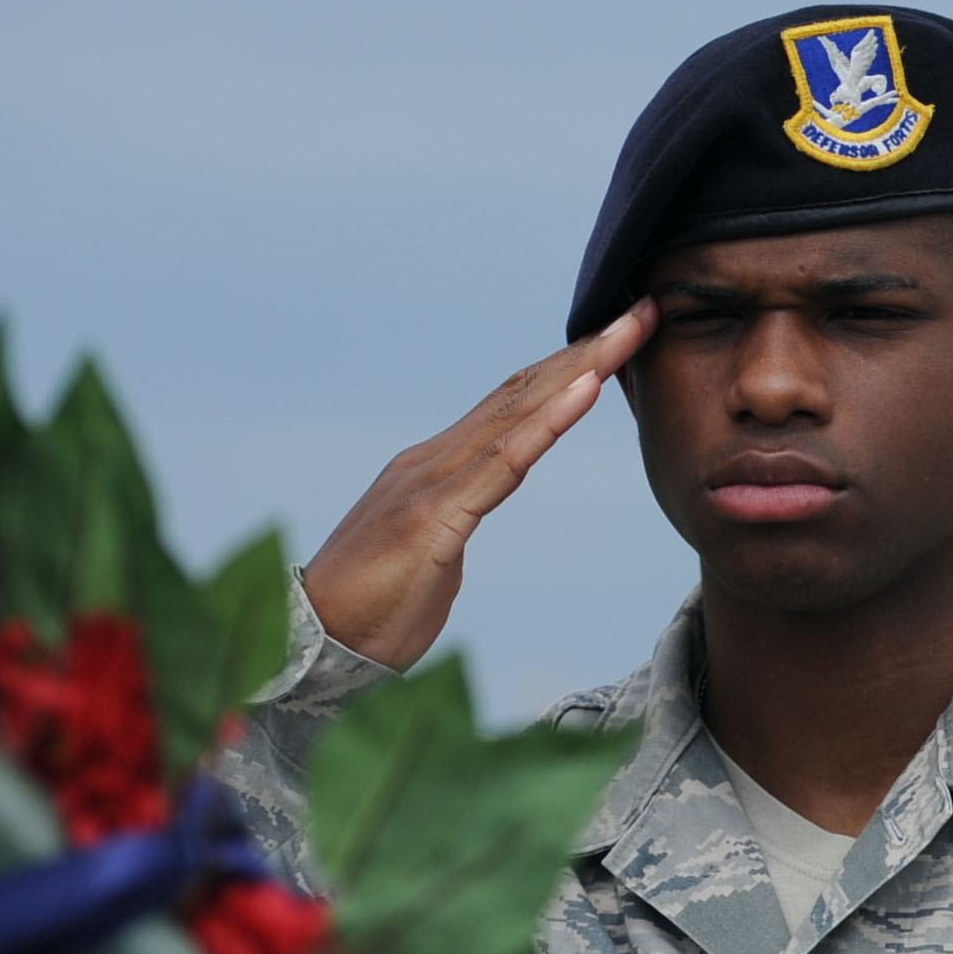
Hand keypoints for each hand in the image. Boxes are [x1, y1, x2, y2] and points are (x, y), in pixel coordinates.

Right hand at [303, 303, 656, 669]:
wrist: (309, 641)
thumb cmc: (371, 610)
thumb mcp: (431, 559)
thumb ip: (450, 525)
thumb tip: (464, 518)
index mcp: (438, 468)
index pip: (513, 406)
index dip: (567, 371)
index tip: (620, 342)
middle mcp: (435, 459)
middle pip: (524, 392)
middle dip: (588, 353)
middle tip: (643, 312)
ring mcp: (432, 481)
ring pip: (520, 412)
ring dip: (582, 370)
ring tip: (629, 332)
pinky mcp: (434, 515)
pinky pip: (505, 460)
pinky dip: (550, 421)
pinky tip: (588, 388)